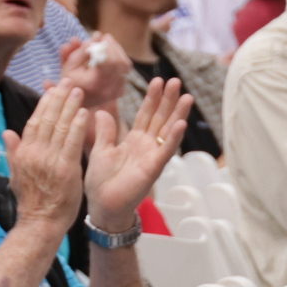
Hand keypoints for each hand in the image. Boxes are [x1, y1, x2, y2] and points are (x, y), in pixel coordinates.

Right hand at [5, 83, 90, 226]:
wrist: (40, 222)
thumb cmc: (32, 199)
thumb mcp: (16, 174)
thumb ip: (14, 151)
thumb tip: (6, 132)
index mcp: (24, 152)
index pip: (35, 121)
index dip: (45, 103)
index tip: (53, 89)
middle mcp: (35, 153)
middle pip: (48, 119)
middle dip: (59, 98)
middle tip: (69, 82)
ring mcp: (50, 160)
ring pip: (61, 127)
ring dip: (70, 107)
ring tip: (78, 91)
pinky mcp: (65, 168)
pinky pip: (73, 142)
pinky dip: (79, 126)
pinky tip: (85, 113)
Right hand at [54, 33, 129, 112]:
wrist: (74, 103)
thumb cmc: (70, 81)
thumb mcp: (69, 64)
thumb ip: (82, 50)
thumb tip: (97, 36)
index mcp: (95, 82)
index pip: (109, 60)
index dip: (108, 46)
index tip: (102, 36)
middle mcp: (108, 89)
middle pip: (120, 62)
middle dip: (114, 46)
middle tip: (106, 38)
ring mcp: (116, 92)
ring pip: (126, 66)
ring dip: (118, 52)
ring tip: (107, 46)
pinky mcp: (120, 92)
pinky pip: (125, 72)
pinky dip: (119, 62)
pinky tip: (109, 58)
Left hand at [84, 76, 192, 224]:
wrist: (102, 206)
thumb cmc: (101, 182)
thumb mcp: (100, 150)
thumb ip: (105, 132)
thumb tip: (102, 111)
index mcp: (134, 140)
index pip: (145, 114)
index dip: (152, 98)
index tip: (158, 81)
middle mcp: (146, 145)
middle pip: (160, 118)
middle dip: (168, 100)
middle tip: (176, 81)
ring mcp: (152, 156)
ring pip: (167, 131)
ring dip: (177, 114)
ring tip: (186, 96)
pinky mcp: (153, 168)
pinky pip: (165, 151)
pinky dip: (173, 138)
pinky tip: (181, 124)